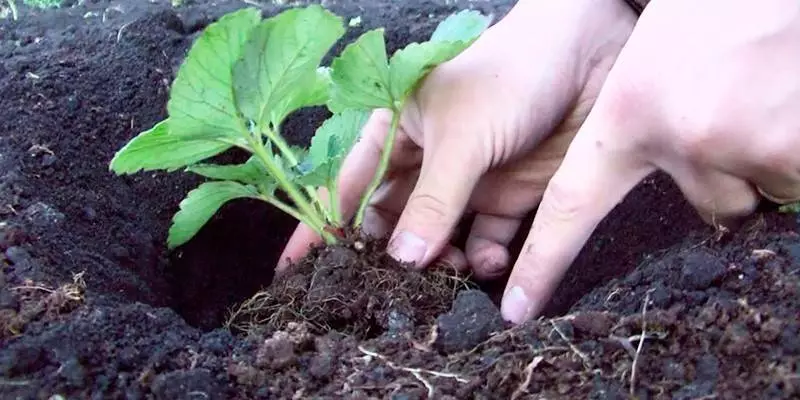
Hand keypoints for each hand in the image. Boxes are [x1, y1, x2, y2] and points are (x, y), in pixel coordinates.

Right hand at [278, 0, 635, 278]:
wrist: (592, 56)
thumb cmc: (511, 73)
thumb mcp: (461, 136)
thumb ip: (432, 201)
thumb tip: (400, 260)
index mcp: (393, 132)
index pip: (343, 186)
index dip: (318, 227)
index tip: (293, 271)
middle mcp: (424, 161)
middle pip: (390, 222)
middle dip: (385, 259)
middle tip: (381, 298)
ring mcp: (464, 182)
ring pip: (436, 240)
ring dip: (436, 267)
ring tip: (442, 284)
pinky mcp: (507, 196)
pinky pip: (484, 241)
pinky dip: (481, 260)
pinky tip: (484, 267)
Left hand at [503, 0, 799, 322]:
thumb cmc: (711, 7)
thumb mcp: (650, 56)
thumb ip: (637, 123)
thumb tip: (633, 180)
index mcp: (628, 112)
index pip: (570, 206)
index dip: (542, 262)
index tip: (516, 308)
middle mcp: (678, 136)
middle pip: (707, 202)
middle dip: (724, 171)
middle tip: (735, 109)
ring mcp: (736, 144)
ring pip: (753, 190)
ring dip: (762, 155)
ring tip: (761, 94)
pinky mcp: (789, 149)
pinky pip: (792, 182)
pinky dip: (794, 151)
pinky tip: (787, 102)